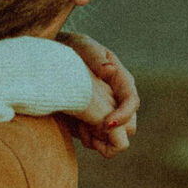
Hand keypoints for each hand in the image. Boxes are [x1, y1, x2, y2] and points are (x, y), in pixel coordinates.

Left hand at [62, 31, 137, 156]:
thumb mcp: (83, 47)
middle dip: (112, 133)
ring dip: (100, 139)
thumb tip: (109, 70)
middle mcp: (119, 99)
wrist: (56, 58)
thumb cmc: (74, 48)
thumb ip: (95, 57)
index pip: (131, 102)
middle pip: (129, 125)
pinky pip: (100, 140)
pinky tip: (76, 129)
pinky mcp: (95, 122)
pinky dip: (90, 140)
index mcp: (121, 81)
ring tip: (79, 128)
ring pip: (116, 137)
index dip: (123, 116)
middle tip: (86, 129)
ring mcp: (108, 112)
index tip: (107, 124)